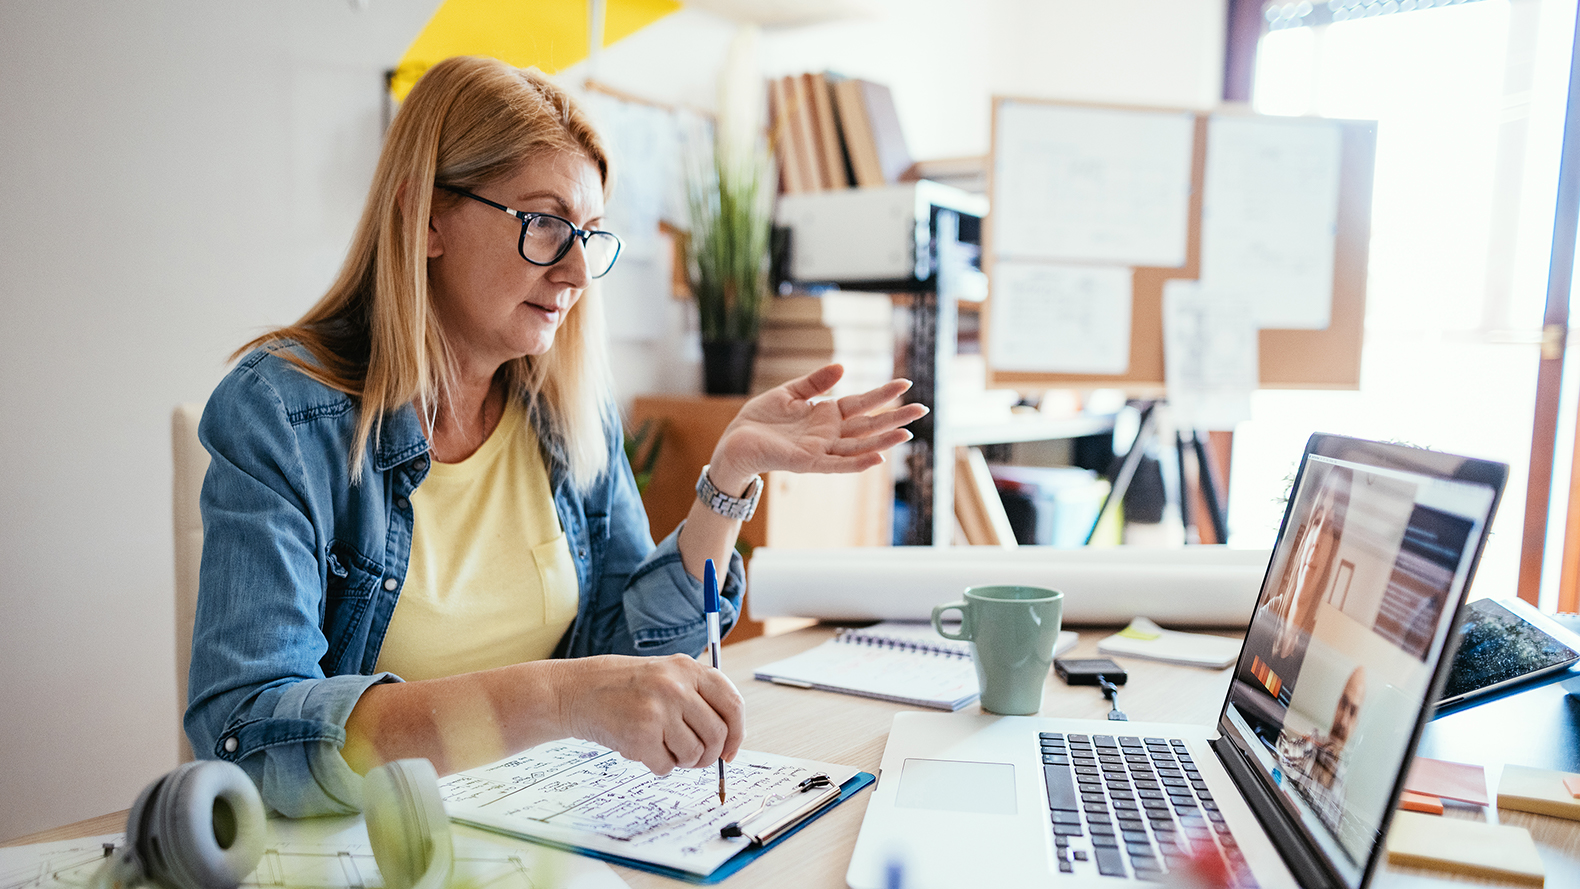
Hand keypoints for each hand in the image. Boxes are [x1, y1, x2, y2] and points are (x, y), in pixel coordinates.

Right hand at [555, 654, 744, 774]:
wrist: (577, 691)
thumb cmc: (626, 687)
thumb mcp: (667, 675)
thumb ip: (698, 698)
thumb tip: (728, 740)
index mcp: (688, 669)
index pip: (733, 704)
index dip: (737, 733)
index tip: (730, 750)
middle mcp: (676, 687)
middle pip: (717, 735)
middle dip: (709, 755)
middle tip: (694, 758)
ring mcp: (659, 711)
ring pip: (693, 754)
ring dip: (681, 760)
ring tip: (661, 747)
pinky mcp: (640, 736)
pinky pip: (666, 766)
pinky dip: (658, 765)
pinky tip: (642, 748)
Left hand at [708, 365, 928, 489]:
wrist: (735, 441)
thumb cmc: (760, 419)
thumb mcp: (790, 393)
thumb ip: (816, 382)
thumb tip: (842, 367)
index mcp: (826, 416)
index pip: (862, 404)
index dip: (883, 394)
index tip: (906, 384)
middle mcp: (829, 434)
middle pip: (868, 425)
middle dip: (895, 418)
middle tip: (923, 409)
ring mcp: (821, 450)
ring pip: (859, 446)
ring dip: (883, 441)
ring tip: (908, 433)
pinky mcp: (808, 463)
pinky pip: (837, 464)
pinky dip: (858, 462)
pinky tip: (878, 458)